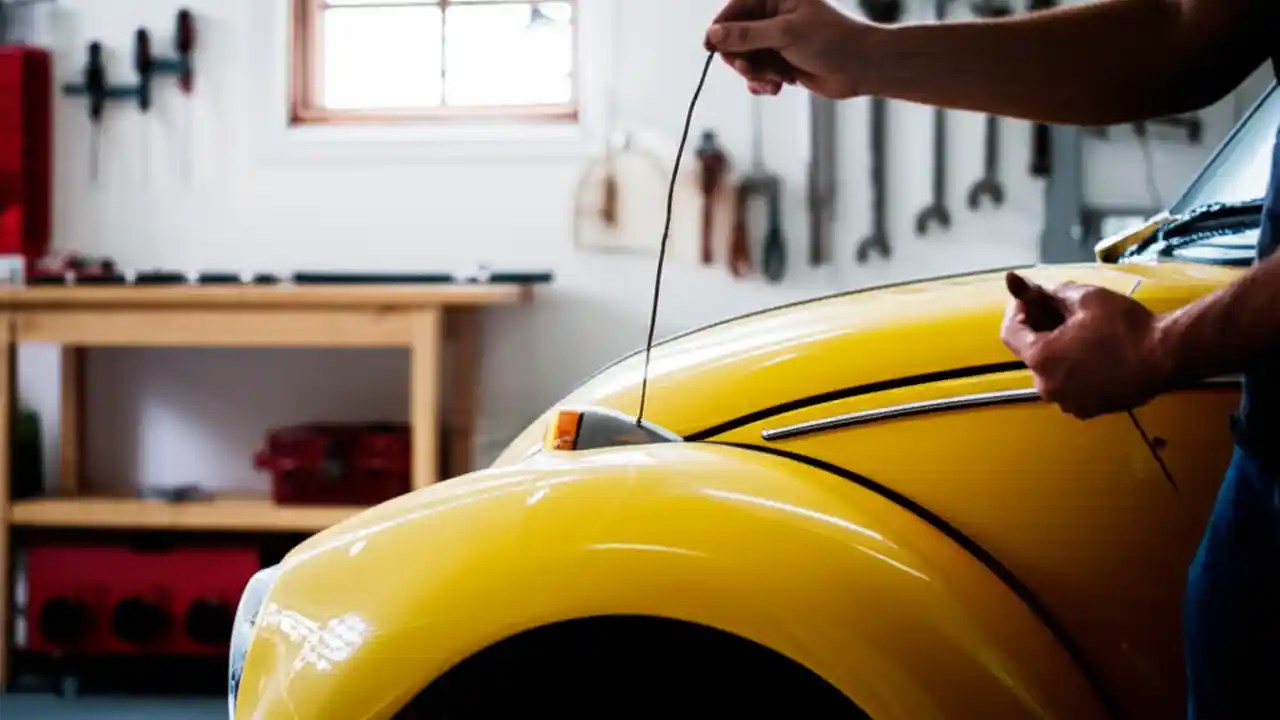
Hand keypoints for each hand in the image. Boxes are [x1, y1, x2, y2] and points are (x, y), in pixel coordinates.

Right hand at [704, 0, 870, 97]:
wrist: (863, 68)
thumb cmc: (833, 41)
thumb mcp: (787, 34)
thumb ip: (748, 34)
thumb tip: (714, 34)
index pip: (736, 9)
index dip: (721, 28)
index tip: (710, 47)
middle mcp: (775, 16)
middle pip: (736, 38)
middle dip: (741, 57)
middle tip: (749, 70)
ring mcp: (778, 40)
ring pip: (747, 59)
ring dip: (755, 74)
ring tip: (773, 81)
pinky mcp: (783, 62)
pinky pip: (758, 74)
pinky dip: (763, 83)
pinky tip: (778, 88)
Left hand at [999, 273, 1171, 418]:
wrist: (1165, 356)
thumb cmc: (1124, 326)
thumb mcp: (1086, 298)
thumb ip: (1053, 294)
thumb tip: (1034, 288)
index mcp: (1041, 358)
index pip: (1009, 333)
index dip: (1016, 312)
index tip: (1027, 300)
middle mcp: (1047, 386)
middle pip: (1031, 354)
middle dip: (1041, 332)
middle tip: (1059, 313)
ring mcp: (1067, 402)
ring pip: (1052, 372)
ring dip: (1059, 353)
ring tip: (1081, 335)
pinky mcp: (1087, 410)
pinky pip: (1070, 388)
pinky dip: (1075, 372)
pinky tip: (1095, 356)